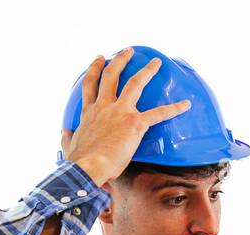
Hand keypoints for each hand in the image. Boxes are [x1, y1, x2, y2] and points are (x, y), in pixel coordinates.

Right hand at [59, 48, 191, 187]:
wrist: (88, 166)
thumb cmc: (79, 162)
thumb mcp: (69, 146)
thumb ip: (67, 137)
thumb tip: (64, 133)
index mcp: (89, 113)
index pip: (90, 86)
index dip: (94, 69)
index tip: (98, 59)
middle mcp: (104, 106)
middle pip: (111, 76)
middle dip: (120, 61)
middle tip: (127, 51)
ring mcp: (120, 112)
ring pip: (135, 84)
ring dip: (146, 71)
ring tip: (155, 62)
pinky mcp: (135, 123)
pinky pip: (158, 113)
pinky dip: (173, 109)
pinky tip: (185, 104)